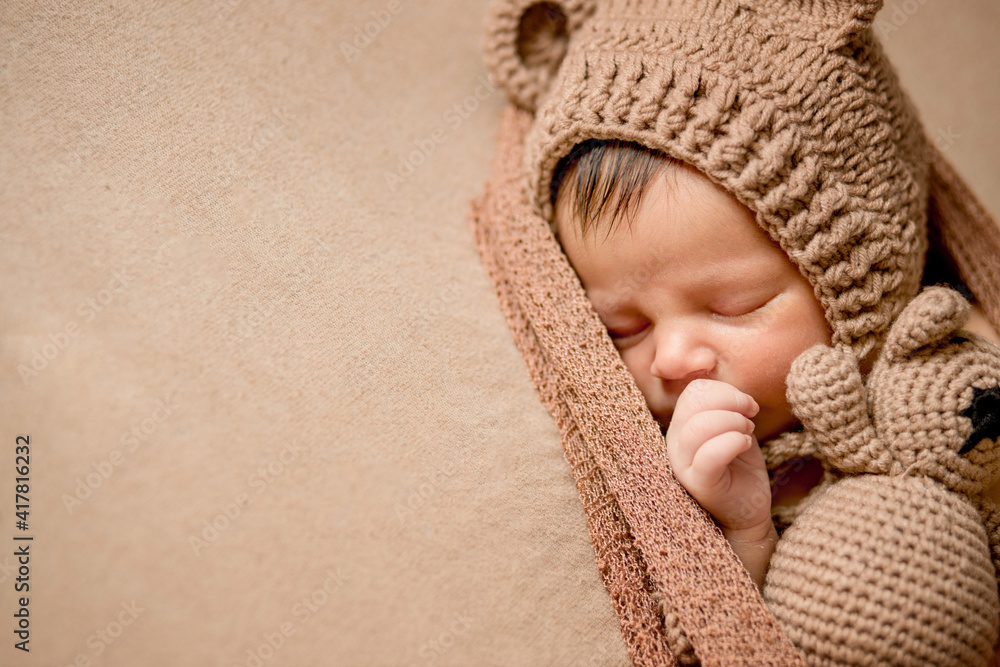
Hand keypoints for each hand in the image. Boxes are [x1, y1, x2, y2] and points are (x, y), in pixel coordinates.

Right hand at [665, 379, 770, 530]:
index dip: (725, 391)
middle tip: (749, 420)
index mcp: (681, 426)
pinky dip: (734, 442)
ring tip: (747, 434)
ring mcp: (682, 465)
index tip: (747, 406)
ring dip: (734, 423)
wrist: (748, 511)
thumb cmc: (739, 468)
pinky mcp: (697, 484)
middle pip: (694, 403)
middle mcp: (674, 443)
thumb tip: (724, 382)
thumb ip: (724, 406)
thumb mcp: (731, 429)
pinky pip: (710, 454)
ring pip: (700, 426)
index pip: (694, 391)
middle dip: (732, 403)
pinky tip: (746, 445)